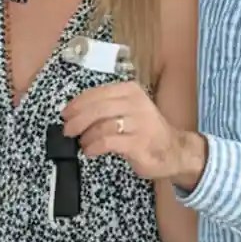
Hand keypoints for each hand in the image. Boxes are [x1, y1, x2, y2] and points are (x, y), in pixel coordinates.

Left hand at [61, 80, 204, 184]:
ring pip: (101, 125)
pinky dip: (93, 146)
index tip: (65, 113)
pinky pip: (107, 142)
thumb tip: (75, 112)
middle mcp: (136, 103)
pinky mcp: (138, 143)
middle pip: (97, 108)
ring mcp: (139, 123)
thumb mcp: (128, 109)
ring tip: (82, 142)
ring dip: (86, 136)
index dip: (77, 104)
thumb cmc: (146, 129)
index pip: (97, 93)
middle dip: (77, 120)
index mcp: (130, 91)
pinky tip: (90, 151)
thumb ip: (106, 106)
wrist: (175, 150)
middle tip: (67, 130)